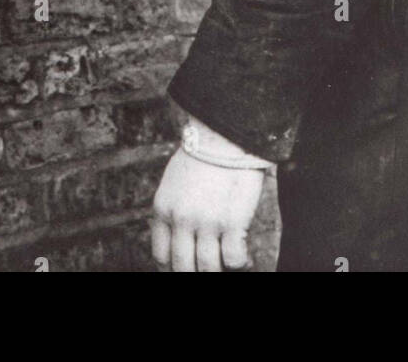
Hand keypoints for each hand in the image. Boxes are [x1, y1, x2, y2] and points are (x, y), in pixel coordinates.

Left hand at [150, 148, 264, 271]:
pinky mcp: (232, 222)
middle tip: (209, 268)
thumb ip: (174, 211)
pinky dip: (241, 265)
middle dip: (196, 273)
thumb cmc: (204, 156)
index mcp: (164, 210)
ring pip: (208, 269)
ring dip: (219, 270)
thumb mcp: (174, 182)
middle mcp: (182, 220)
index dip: (173, 269)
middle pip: (183, 269)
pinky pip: (234, 260)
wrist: (225, 133)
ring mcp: (206, 222)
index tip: (187, 267)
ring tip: (228, 265)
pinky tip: (245, 259)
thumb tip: (182, 241)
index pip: (161, 257)